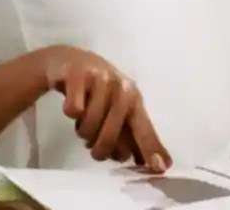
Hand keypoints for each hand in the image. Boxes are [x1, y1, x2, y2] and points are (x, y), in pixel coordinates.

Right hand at [42, 46, 170, 170]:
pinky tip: (73, 102)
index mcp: (135, 100)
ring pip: (89, 126)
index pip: (144, 129)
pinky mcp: (77, 74)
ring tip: (83, 121)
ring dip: (83, 131)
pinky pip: (73, 110)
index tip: (159, 167)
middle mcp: (122, 88)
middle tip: (94, 148)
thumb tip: (154, 164)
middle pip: (111, 135)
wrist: (71, 61)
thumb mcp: (118, 111)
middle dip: (100, 149)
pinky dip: (70, 112)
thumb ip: (133, 138)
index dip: (150, 148)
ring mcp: (100, 79)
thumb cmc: (99, 92)